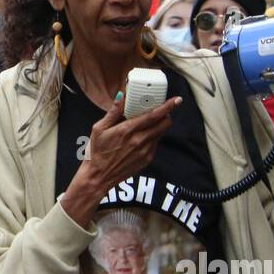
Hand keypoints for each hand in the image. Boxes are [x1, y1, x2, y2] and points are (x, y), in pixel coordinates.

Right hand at [62, 94, 181, 224]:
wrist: (99, 176)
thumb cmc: (97, 152)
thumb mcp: (99, 129)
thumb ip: (113, 112)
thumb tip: (121, 96)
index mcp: (127, 130)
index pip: (153, 116)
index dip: (167, 106)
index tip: (176, 100)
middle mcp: (139, 140)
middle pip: (164, 124)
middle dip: (166, 115)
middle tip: (161, 110)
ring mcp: (145, 151)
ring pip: (161, 133)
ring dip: (159, 125)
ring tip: (148, 123)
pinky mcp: (147, 159)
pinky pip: (155, 144)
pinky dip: (152, 137)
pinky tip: (141, 137)